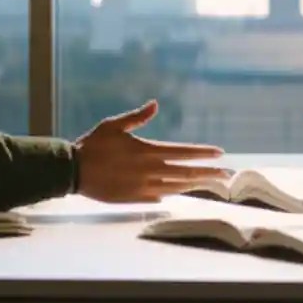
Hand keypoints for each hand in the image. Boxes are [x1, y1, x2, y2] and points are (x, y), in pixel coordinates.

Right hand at [74, 100, 228, 201]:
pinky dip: (174, 194)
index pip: (183, 152)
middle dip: (209, 173)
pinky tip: (182, 192)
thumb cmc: (93, 145)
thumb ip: (137, 117)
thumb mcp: (114, 125)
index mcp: (147, 150)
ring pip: (177, 187)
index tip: (220, 153)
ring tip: (212, 183)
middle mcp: (150, 170)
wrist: (73, 171)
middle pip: (186, 172)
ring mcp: (144, 187)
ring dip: (196, 185)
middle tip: (228, 174)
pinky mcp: (135, 199)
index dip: (203, 153)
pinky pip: (161, 197)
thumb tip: (155, 104)